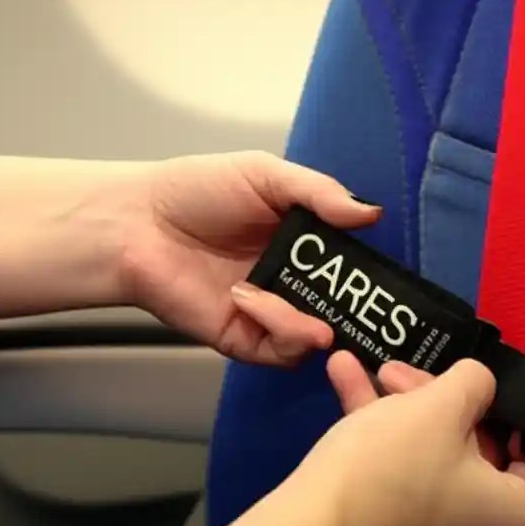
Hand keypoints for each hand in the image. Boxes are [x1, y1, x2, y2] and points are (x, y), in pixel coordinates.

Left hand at [119, 151, 380, 364]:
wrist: (136, 223)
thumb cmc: (195, 190)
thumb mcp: (265, 176)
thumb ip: (319, 194)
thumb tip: (372, 212)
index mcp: (303, 244)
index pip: (350, 268)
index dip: (371, 276)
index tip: (388, 279)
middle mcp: (292, 283)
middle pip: (342, 309)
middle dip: (357, 312)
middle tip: (367, 307)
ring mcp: (270, 314)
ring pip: (317, 337)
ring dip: (317, 324)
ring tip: (311, 314)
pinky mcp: (244, 339)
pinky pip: (281, 349)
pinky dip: (281, 329)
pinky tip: (258, 301)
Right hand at [284, 352, 524, 525]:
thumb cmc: (392, 470)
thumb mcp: (440, 405)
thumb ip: (475, 383)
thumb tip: (480, 386)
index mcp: (519, 520)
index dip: (506, 416)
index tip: (476, 389)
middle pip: (473, 458)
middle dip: (432, 404)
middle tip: (398, 373)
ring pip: (427, 468)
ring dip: (396, 415)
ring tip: (363, 369)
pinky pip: (400, 493)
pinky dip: (378, 450)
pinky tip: (344, 387)